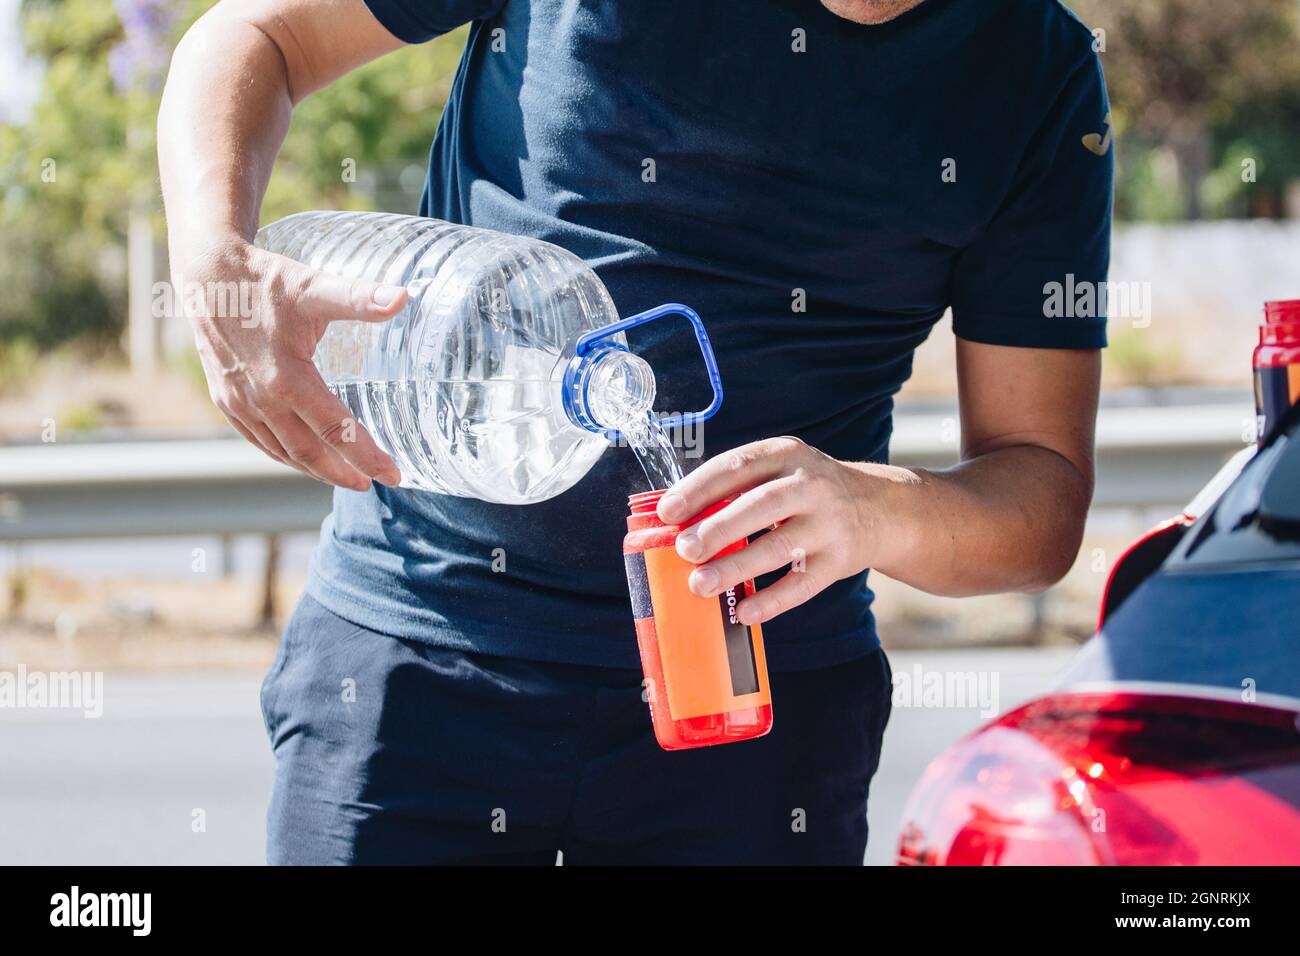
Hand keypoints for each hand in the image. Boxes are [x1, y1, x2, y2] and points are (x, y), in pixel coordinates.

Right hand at [180, 237, 406, 490]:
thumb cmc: (264, 281)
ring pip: (282, 451)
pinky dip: (283, 456)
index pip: (336, 430)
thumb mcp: (314, 287)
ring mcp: (239, 403)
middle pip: (309, 451)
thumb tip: (402, 296)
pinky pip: (258, 440)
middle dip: (344, 473)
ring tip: (346, 477)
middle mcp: (260, 399)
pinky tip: (301, 459)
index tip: (394, 474)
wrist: (206, 275)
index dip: (367, 456)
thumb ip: (359, 298)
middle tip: (373, 484)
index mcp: (286, 379)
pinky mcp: (225, 400)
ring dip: (315, 469)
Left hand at [656, 437, 910, 626]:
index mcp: (786, 455)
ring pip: (779, 546)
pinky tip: (743, 613)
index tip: (668, 511)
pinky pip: (802, 585)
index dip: (699, 488)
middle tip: (685, 549)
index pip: (737, 466)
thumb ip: (737, 488)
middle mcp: (810, 485)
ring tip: (700, 584)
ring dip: (736, 567)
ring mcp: (828, 524)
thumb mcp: (782, 470)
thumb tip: (676, 521)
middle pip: (760, 505)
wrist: (881, 509)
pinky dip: (772, 601)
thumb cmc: (808, 490)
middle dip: (719, 527)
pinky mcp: (839, 561)